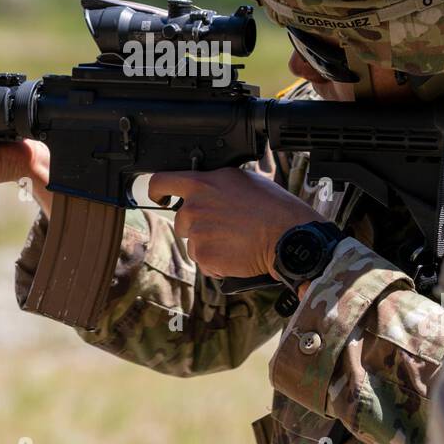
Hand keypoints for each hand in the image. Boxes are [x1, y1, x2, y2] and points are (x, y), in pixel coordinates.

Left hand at [147, 167, 322, 279]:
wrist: (286, 236)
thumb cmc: (273, 208)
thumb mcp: (243, 181)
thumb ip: (217, 184)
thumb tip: (210, 188)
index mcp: (203, 184)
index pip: (162, 181)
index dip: (156, 190)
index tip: (158, 196)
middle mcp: (194, 207)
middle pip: (181, 221)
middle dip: (196, 227)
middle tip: (224, 229)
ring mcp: (197, 232)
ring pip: (193, 243)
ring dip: (209, 246)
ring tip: (236, 242)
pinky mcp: (203, 255)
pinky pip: (204, 262)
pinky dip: (217, 263)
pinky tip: (237, 255)